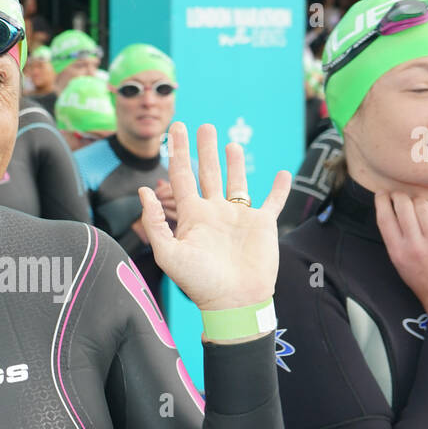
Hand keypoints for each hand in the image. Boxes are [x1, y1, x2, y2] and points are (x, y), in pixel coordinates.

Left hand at [137, 121, 289, 312]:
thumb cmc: (200, 283)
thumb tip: (144, 190)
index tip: (177, 127)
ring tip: (230, 144)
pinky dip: (280, 189)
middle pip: (208, 172)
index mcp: (192, 215)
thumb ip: (155, 223)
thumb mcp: (169, 254)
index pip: (182, 176)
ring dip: (235, 163)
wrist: (234, 302)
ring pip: (237, 182)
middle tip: (204, 126)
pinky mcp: (263, 225)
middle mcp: (214, 212)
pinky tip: (283, 174)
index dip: (179, 151)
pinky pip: (273, 202)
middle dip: (205, 150)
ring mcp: (239, 217)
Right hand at [375, 191, 427, 332]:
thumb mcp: (403, 266)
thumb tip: (393, 213)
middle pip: (403, 206)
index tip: (385, 193)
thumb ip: (398, 242)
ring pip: (425, 206)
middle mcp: (413, 247)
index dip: (382, 200)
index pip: (383, 217)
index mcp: (397, 252)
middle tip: (408, 194)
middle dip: (404, 195)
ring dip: (426, 201)